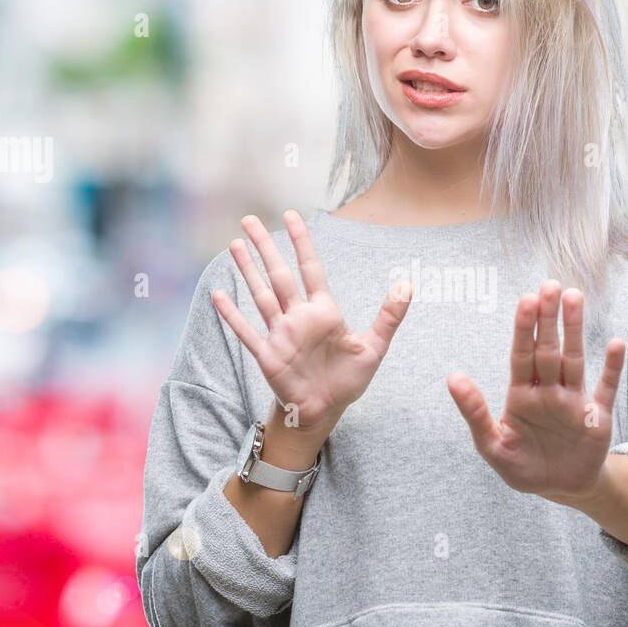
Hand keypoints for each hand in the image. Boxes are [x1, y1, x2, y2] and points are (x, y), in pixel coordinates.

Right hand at [211, 210, 412, 431]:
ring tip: (234, 245)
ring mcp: (280, 334)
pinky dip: (232, 315)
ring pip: (261, 295)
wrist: (325, 410)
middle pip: (279, 275)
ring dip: (247, 271)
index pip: (310, 268)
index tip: (291, 215)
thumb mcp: (374, 347)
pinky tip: (218, 294)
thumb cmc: (348, 379)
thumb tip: (409, 285)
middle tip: (249, 219)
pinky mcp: (267, 355)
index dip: (301, 242)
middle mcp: (298, 317)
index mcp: (323, 312)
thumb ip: (389, 317)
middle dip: (266, 247)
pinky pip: (246, 331)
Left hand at [446, 280, 625, 500]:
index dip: (523, 328)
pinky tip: (615, 342)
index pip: (521, 355)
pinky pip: (606, 387)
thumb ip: (474, 412)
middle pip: (548, 349)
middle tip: (550, 285)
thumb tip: (451, 376)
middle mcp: (548, 391)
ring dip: (574, 330)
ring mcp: (574, 400)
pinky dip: (611, 367)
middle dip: (548, 318)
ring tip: (574, 297)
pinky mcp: (598, 416)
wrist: (561, 490)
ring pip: (574, 359)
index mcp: (521, 395)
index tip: (526, 299)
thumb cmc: (523, 467)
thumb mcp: (492, 445)